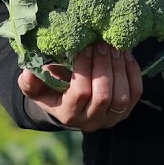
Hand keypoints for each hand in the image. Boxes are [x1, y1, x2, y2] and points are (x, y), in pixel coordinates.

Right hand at [19, 43, 142, 131]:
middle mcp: (91, 121)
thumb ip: (30, 82)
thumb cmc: (53, 91)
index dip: (84, 68)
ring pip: (122, 95)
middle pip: (104, 95)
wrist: (72, 107)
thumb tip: (28, 72)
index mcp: (68, 114)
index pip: (80, 92)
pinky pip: (135, 92)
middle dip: (104, 65)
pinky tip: (125, 54)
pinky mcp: (126, 111)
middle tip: (101, 43)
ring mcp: (111, 118)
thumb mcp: (37, 88)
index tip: (84, 47)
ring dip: (119, 67)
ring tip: (113, 45)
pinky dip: (132, 71)